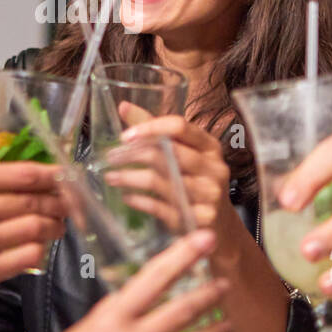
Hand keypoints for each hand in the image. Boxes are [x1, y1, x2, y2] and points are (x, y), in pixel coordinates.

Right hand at [0, 162, 66, 302]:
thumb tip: (27, 178)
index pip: (23, 174)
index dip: (54, 176)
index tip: (67, 178)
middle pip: (33, 202)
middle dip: (60, 203)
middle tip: (69, 205)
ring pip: (33, 229)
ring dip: (54, 227)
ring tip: (57, 226)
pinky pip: (22, 258)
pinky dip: (38, 251)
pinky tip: (39, 248)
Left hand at [118, 114, 234, 231]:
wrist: (220, 225)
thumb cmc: (197, 181)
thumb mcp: (185, 154)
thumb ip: (156, 130)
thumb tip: (124, 106)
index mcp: (210, 146)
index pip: (179, 127)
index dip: (150, 128)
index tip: (124, 136)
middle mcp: (213, 168)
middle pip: (167, 154)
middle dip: (133, 154)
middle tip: (111, 157)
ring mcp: (208, 195)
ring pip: (160, 182)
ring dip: (130, 178)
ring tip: (111, 177)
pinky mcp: (198, 219)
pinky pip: (161, 208)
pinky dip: (139, 201)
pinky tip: (126, 197)